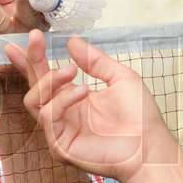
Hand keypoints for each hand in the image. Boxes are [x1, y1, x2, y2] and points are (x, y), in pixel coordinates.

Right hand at [5, 30, 175, 182]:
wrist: (150, 146)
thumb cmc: (141, 118)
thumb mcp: (120, 78)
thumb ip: (95, 61)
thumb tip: (72, 41)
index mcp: (74, 99)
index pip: (46, 77)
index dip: (34, 58)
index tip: (32, 36)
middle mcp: (63, 114)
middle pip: (34, 86)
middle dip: (32, 61)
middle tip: (36, 39)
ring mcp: (59, 131)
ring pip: (33, 100)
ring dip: (50, 80)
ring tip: (71, 71)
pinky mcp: (60, 146)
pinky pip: (49, 117)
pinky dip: (62, 101)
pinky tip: (83, 92)